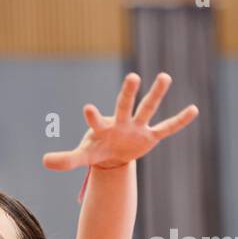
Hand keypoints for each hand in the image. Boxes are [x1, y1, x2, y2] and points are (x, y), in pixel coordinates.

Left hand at [42, 72, 197, 171]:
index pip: (96, 122)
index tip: (87, 108)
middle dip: (127, 93)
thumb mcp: (81, 157)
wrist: (112, 155)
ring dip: (155, 95)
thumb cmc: (96, 150)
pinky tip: (193, 109)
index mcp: (102, 128)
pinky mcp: (150, 136)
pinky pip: (167, 128)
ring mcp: (136, 128)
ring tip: (165, 76)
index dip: (92, 117)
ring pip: (147, 109)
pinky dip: (179, 121)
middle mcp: (120, 123)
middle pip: (124, 106)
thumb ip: (65, 160)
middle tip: (132, 77)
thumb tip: (43, 162)